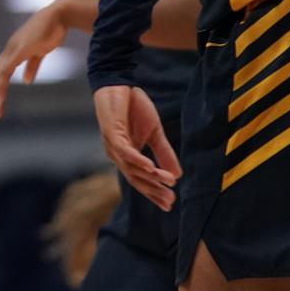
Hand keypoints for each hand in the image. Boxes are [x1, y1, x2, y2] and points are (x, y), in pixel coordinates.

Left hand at [0, 1, 68, 124]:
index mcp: (13, 52)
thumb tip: (26, 81)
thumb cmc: (50, 31)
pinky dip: (2, 80)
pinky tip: (0, 93)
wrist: (59, 16)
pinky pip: (8, 67)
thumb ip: (32, 65)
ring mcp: (13, 49)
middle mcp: (9, 51)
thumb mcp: (40, 51)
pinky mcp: (20, 49)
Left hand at [92, 84, 178, 210]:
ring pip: (131, 167)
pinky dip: (137, 160)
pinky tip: (150, 167)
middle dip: (153, 190)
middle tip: (170, 200)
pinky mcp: (111, 132)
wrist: (120, 85)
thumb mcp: (154, 133)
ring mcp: (113, 145)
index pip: (140, 180)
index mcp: (126, 156)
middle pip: (135, 179)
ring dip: (150, 176)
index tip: (169, 205)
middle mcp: (117, 155)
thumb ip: (163, 153)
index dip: (153, 193)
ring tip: (168, 182)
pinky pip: (125, 150)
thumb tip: (178, 176)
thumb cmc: (134, 108)